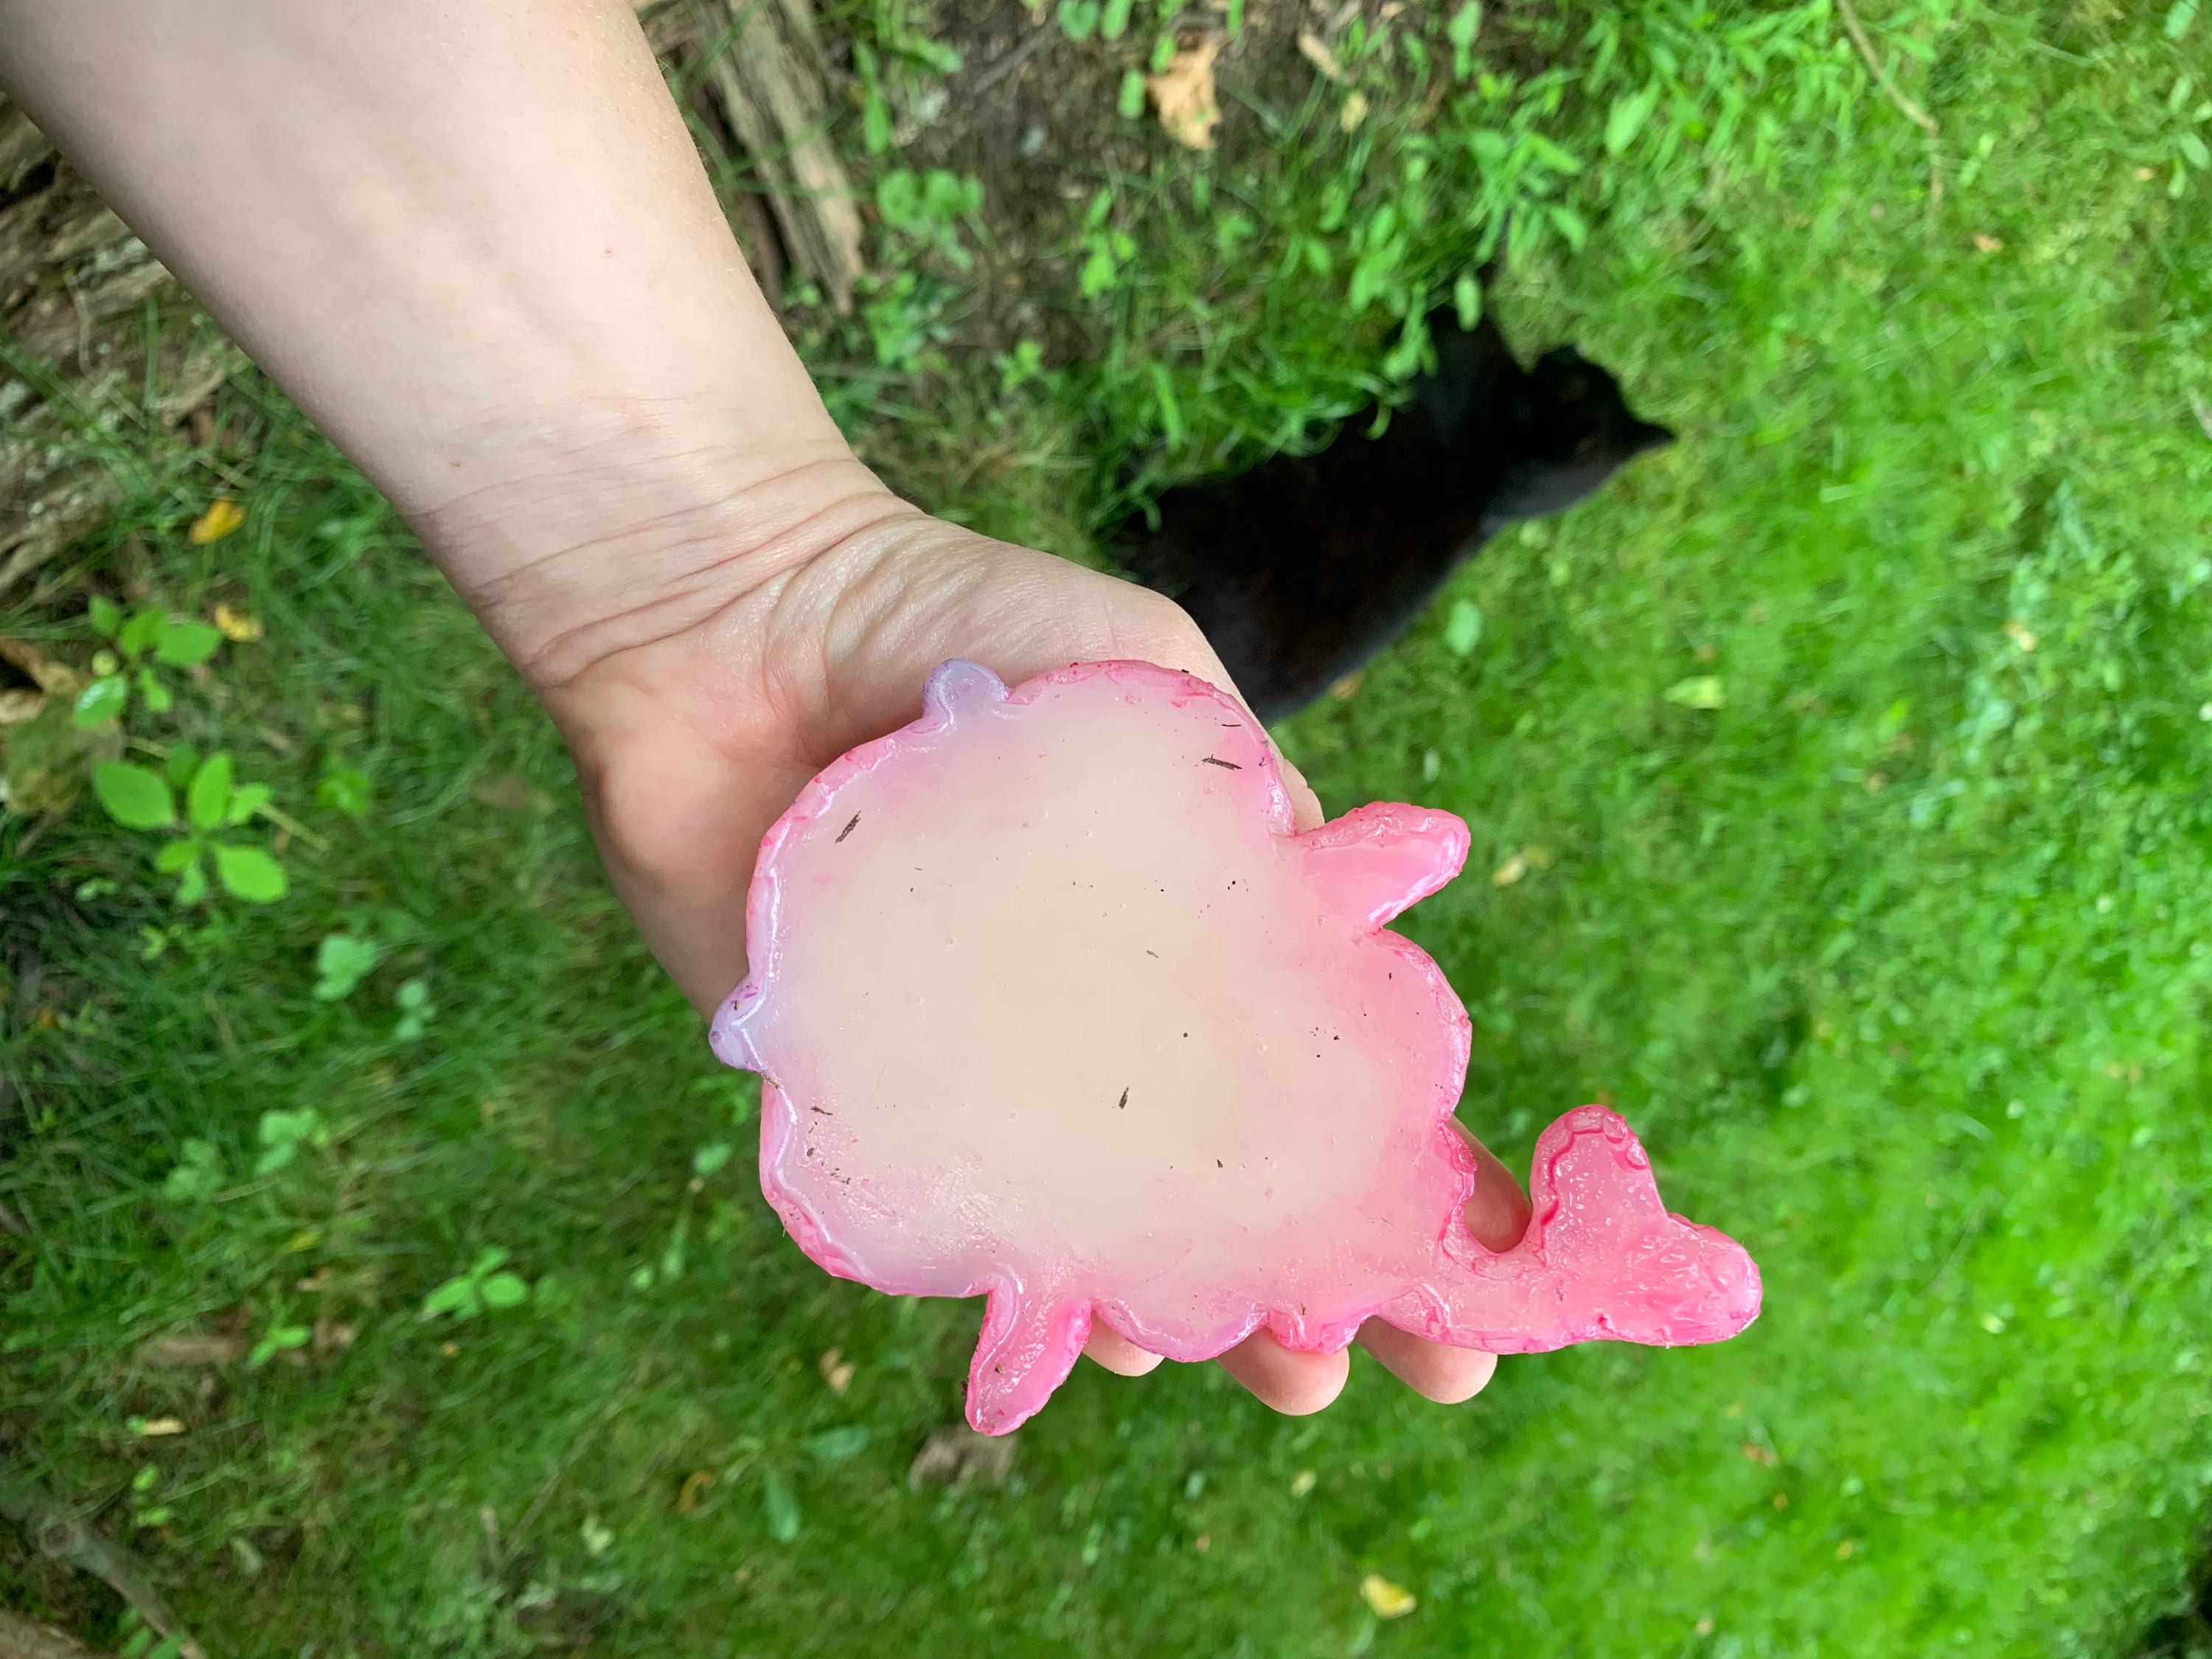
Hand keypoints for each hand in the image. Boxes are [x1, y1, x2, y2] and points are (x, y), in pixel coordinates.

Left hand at [498, 460, 1531, 1416]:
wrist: (735, 619)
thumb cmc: (952, 621)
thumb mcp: (1142, 668)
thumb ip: (1243, 789)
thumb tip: (1366, 908)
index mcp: (1169, 925)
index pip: (1303, 1070)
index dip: (1395, 1172)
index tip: (1477, 1255)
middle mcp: (1082, 1020)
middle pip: (1208, 1184)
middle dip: (1297, 1283)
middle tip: (1358, 1358)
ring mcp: (973, 1070)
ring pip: (1096, 1233)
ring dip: (1181, 1313)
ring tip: (1271, 1364)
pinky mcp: (851, 1094)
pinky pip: (946, 1219)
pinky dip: (1019, 1286)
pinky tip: (1090, 1331)